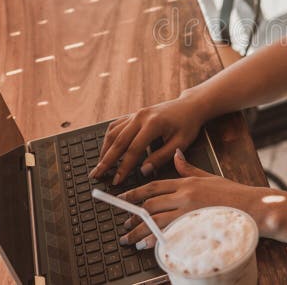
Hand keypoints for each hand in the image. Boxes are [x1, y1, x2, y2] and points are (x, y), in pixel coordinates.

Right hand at [89, 93, 204, 183]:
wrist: (189, 106)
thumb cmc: (187, 124)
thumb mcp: (180, 143)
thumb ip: (161, 157)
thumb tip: (144, 171)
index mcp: (153, 124)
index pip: (133, 149)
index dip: (123, 167)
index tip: (117, 180)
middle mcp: (141, 116)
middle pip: (118, 141)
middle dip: (106, 160)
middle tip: (96, 175)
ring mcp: (135, 114)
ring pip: (113, 133)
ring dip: (105, 150)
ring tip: (100, 165)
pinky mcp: (133, 114)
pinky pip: (116, 126)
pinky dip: (109, 138)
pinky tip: (106, 149)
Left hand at [118, 149, 272, 249]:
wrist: (252, 206)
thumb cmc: (233, 193)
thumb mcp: (209, 176)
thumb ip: (189, 169)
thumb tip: (176, 155)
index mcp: (186, 182)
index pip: (154, 186)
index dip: (135, 193)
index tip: (123, 199)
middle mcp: (184, 195)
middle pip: (150, 205)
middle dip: (133, 216)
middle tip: (124, 225)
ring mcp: (189, 212)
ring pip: (155, 222)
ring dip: (139, 232)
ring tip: (130, 240)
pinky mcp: (194, 226)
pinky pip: (168, 235)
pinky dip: (154, 242)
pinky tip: (146, 247)